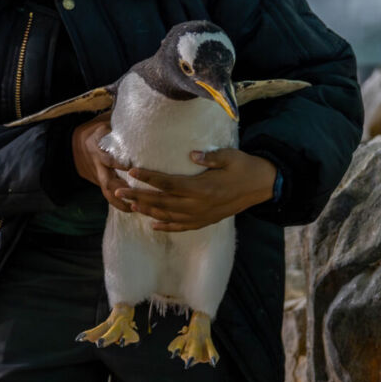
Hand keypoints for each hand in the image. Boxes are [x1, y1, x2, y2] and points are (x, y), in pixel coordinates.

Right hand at [72, 113, 131, 212]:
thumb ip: (119, 120)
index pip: (107, 152)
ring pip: (106, 189)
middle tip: (135, 191)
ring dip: (119, 199)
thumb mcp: (103, 120)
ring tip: (134, 207)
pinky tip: (131, 209)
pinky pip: (107, 193)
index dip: (117, 161)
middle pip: (107, 176)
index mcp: (97, 142)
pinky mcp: (98, 180)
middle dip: (120, 185)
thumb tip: (141, 111)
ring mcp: (97, 172)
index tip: (130, 166)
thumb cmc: (95, 129)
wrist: (71, 145)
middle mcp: (97, 159)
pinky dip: (118, 202)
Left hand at [114, 149, 275, 231]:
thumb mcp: (229, 157)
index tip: (131, 172)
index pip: (168, 183)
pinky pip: (182, 227)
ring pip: (168, 216)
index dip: (148, 178)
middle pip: (162, 202)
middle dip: (138, 197)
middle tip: (118, 192)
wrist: (262, 186)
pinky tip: (152, 224)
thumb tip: (191, 155)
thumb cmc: (245, 167)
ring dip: (147, 211)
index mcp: (202, 188)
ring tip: (129, 206)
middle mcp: (198, 205)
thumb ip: (209, 157)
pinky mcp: (206, 220)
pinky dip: (166, 226)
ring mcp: (201, 215)